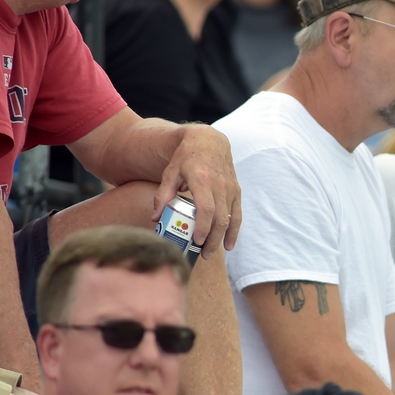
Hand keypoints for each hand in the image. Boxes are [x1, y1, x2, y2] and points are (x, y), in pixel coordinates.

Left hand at [154, 125, 241, 256]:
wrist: (209, 141)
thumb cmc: (186, 157)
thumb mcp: (170, 172)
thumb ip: (163, 194)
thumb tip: (156, 218)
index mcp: (202, 179)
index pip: (206, 208)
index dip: (203, 227)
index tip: (197, 241)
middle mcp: (220, 185)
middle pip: (220, 218)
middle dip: (212, 239)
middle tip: (203, 254)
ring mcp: (231, 188)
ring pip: (230, 219)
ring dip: (222, 238)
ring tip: (211, 253)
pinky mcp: (237, 191)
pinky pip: (238, 214)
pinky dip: (234, 231)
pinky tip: (229, 244)